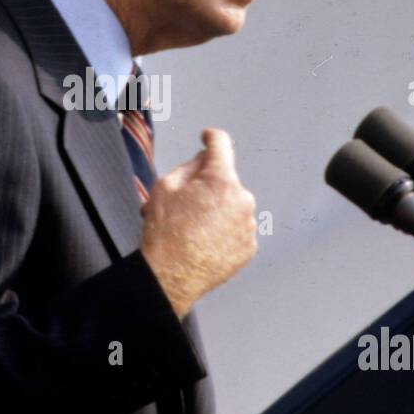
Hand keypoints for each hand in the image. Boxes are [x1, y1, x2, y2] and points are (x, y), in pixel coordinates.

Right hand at [139, 128, 257, 318]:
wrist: (170, 276)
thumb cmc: (164, 233)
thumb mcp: (164, 186)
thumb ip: (189, 166)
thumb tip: (204, 160)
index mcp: (221, 179)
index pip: (221, 144)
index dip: (211, 137)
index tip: (208, 138)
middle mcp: (242, 199)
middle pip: (224, 180)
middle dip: (207, 186)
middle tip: (182, 204)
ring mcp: (248, 225)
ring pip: (231, 207)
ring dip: (215, 210)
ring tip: (189, 229)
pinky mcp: (248, 247)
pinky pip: (236, 230)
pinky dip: (222, 232)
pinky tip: (201, 242)